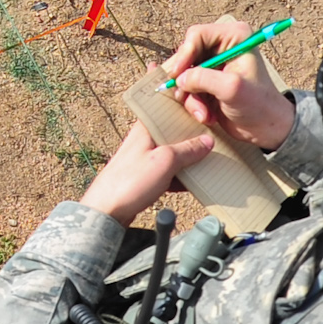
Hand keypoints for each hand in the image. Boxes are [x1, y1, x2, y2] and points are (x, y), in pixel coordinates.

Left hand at [79, 117, 216, 220]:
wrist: (107, 210)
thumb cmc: (129, 182)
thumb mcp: (166, 161)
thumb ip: (188, 150)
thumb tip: (207, 141)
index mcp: (147, 128)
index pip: (172, 113)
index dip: (190, 114)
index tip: (210, 119)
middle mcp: (145, 139)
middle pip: (176, 135)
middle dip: (194, 141)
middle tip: (215, 145)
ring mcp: (146, 158)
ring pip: (175, 155)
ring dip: (189, 161)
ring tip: (209, 165)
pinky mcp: (147, 175)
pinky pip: (170, 172)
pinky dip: (181, 177)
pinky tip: (194, 183)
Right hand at [158, 15, 295, 149]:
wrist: (266, 128)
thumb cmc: (258, 105)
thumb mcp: (231, 89)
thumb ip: (204, 78)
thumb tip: (180, 78)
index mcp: (234, 37)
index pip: (197, 35)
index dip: (184, 53)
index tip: (177, 74)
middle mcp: (222, 46)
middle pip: (186, 54)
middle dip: (186, 79)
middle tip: (183, 96)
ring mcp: (213, 65)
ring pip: (184, 74)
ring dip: (190, 96)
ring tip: (202, 112)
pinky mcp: (207, 81)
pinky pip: (187, 88)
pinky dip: (193, 103)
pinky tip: (206, 115)